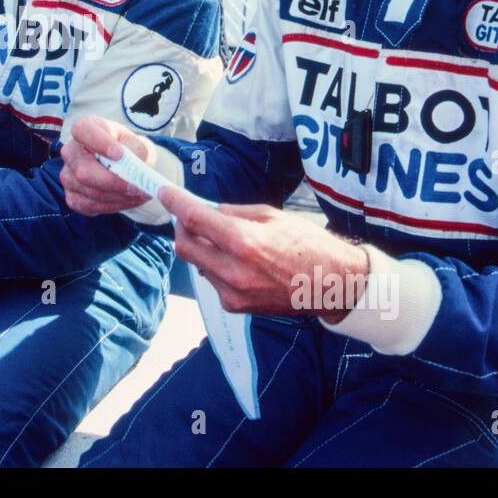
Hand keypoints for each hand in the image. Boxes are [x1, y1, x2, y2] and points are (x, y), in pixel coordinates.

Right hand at [60, 115, 153, 215]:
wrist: (128, 166)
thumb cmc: (130, 150)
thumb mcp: (138, 144)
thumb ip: (136, 153)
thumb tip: (134, 169)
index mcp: (85, 128)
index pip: (82, 130)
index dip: (98, 142)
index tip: (119, 154)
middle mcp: (70, 151)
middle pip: (83, 171)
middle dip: (114, 182)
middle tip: (138, 187)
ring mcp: (68, 175)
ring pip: (90, 191)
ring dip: (118, 196)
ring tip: (139, 194)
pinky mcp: (72, 197)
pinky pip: (90, 206)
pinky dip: (113, 206)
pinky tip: (127, 200)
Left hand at [159, 186, 368, 322]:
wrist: (333, 285)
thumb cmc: (308, 244)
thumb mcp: (271, 215)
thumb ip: (233, 213)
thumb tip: (207, 211)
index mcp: (244, 242)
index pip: (194, 219)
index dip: (174, 202)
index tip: (164, 191)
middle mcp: (233, 270)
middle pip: (184, 245)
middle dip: (183, 227)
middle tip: (193, 216)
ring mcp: (232, 292)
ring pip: (197, 263)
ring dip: (202, 247)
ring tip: (227, 241)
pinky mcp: (235, 306)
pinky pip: (212, 279)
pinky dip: (216, 265)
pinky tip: (239, 262)